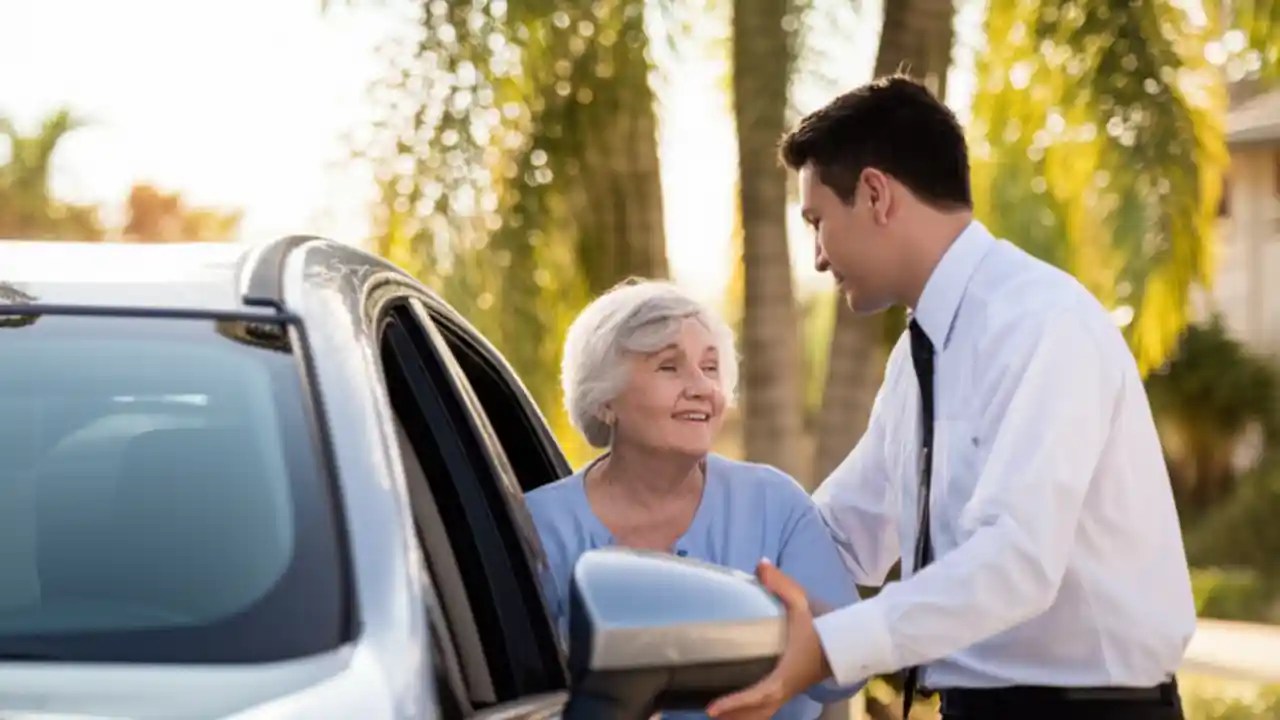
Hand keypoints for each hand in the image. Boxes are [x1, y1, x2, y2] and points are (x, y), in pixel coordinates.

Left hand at [705, 559, 832, 718]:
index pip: (757, 695)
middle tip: (710, 714)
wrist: (849, 642)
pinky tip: (744, 707)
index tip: (713, 709)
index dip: (735, 703)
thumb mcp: (802, 603)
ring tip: (720, 716)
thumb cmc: (823, 627)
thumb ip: (781, 584)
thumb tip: (761, 563)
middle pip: (758, 712)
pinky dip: (755, 710)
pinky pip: (770, 705)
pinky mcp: (792, 687)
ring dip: (743, 715)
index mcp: (785, 674)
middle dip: (734, 716)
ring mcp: (790, 690)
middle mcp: (786, 688)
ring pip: (764, 711)